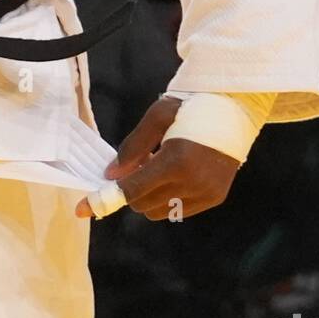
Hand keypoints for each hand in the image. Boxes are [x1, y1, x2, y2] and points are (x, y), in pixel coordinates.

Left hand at [76, 96, 240, 220]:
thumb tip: (111, 174)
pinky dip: (167, 198)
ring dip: (148, 196)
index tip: (83, 208)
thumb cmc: (192, 105)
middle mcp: (192, 183)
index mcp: (176, 160)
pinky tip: (173, 174)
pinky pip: (179, 210)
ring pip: (159, 212)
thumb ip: (132, 147)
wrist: (235, 108)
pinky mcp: (215, 198)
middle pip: (143, 205)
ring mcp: (206, 194)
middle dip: (131, 190)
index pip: (133, 189)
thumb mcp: (157, 116)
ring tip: (157, 166)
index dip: (107, 198)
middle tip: (137, 164)